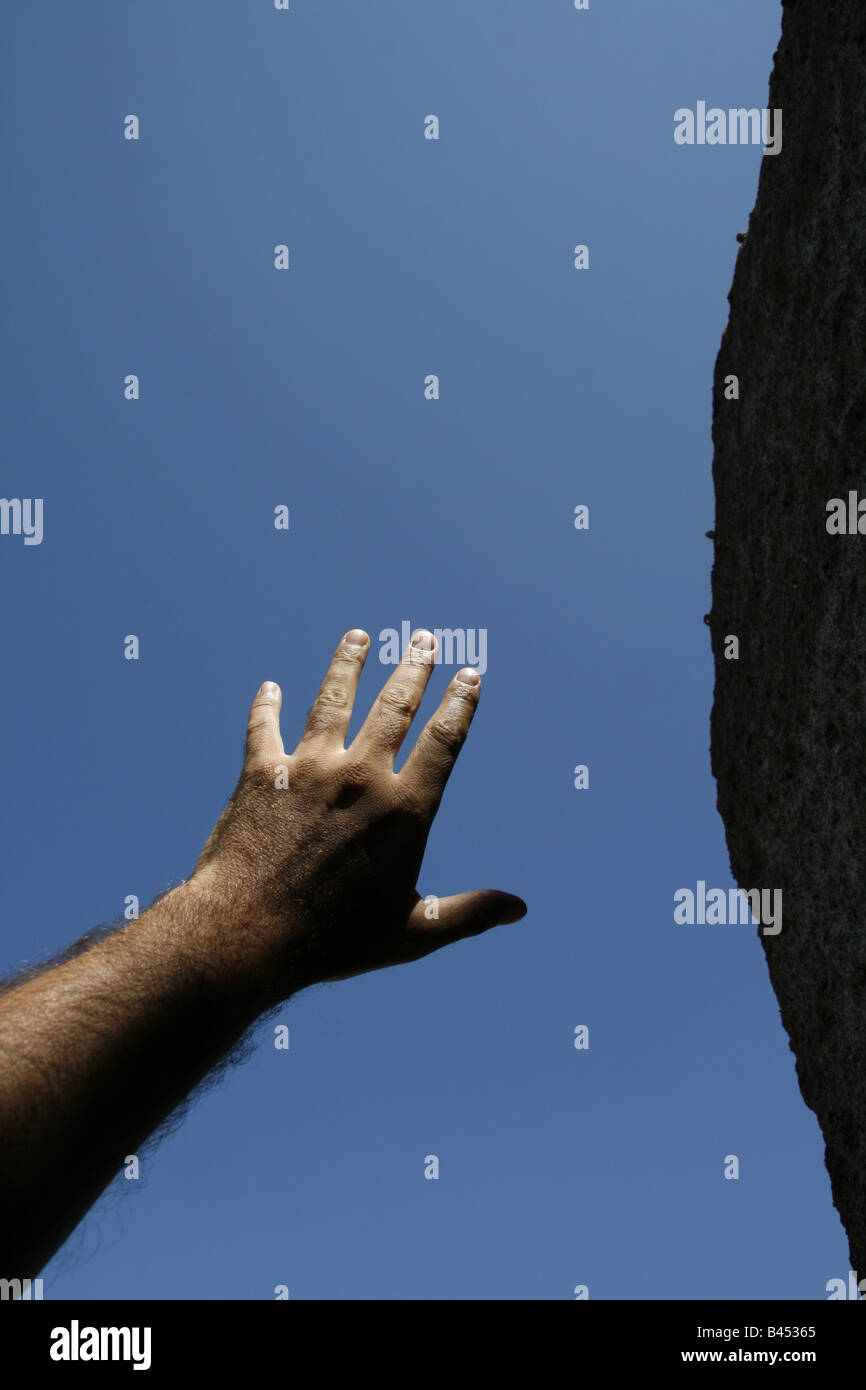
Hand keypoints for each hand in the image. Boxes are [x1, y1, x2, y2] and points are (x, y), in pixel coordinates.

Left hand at [189, 629, 526, 1005]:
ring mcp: (308, 769)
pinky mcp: (261, 774)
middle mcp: (360, 777)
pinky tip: (269, 688)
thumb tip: (519, 909)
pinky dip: (267, 706)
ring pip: (332, 700)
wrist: (248, 934)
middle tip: (424, 638)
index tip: (469, 675)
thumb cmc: (334, 942)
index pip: (442, 741)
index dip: (460, 705)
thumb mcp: (411, 934)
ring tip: (357, 636)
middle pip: (394, 706)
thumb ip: (467, 914)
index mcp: (404, 811)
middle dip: (414, 668)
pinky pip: (265, 728)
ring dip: (348, 664)